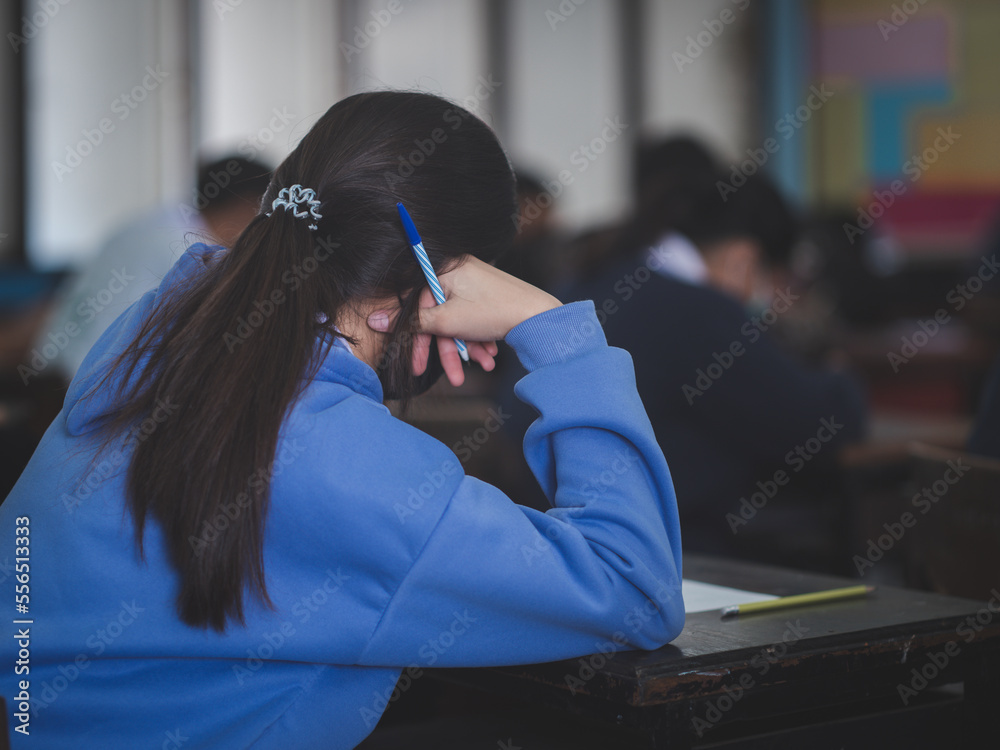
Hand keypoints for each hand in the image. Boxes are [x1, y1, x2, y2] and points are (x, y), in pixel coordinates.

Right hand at [367, 256, 560, 386]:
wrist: (540, 316)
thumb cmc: (494, 312)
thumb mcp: (447, 321)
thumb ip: (411, 323)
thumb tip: (375, 320)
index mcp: (445, 269)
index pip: (415, 301)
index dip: (413, 334)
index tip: (410, 358)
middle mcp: (459, 271)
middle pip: (437, 315)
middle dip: (444, 349)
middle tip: (445, 375)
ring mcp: (475, 283)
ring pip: (457, 321)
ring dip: (465, 348)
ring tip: (480, 367)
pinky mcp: (487, 295)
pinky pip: (472, 319)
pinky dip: (477, 339)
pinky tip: (490, 356)